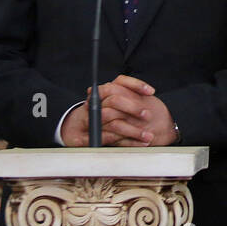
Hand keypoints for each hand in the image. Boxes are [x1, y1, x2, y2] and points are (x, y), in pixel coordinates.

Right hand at [60, 75, 177, 146]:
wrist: (76, 130)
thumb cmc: (106, 115)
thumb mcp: (118, 103)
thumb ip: (129, 96)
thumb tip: (148, 93)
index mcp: (103, 92)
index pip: (120, 82)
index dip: (136, 85)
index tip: (151, 92)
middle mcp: (96, 103)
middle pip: (115, 101)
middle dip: (133, 108)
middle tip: (148, 115)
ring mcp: (91, 120)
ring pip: (114, 123)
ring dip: (134, 131)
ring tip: (148, 136)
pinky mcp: (89, 136)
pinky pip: (110, 139)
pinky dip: (128, 142)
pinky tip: (141, 143)